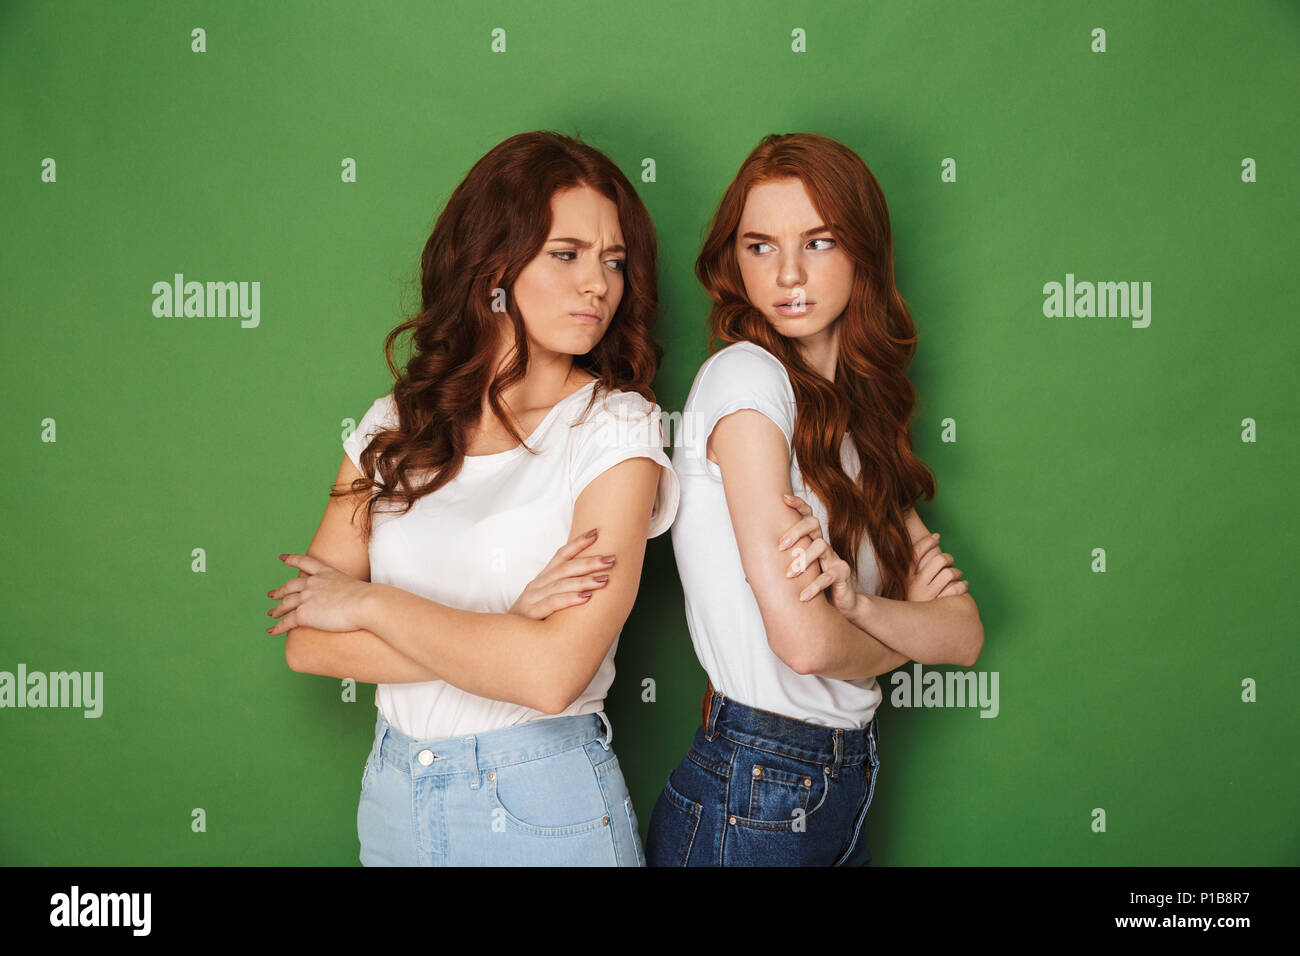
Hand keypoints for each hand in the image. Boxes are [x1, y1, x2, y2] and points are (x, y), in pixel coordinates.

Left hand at [266, 553, 370, 634]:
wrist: (365, 603)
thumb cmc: (369, 598)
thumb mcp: (358, 587)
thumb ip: (352, 591)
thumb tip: (362, 599)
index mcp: (326, 573)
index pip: (305, 562)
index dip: (292, 559)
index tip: (282, 558)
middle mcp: (313, 583)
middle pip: (290, 586)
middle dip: (280, 590)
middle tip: (271, 594)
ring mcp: (307, 597)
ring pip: (286, 603)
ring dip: (277, 609)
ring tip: (271, 614)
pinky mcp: (304, 614)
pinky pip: (287, 621)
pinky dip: (278, 627)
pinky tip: (272, 631)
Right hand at [508, 528, 615, 618]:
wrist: (506, 639)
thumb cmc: (532, 619)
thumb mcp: (546, 600)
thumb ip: (563, 590)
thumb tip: (593, 584)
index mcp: (543, 578)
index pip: (561, 555)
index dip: (578, 543)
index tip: (596, 532)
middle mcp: (538, 584)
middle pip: (566, 567)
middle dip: (590, 561)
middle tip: (612, 558)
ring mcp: (533, 597)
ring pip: (561, 584)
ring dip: (584, 580)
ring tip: (604, 579)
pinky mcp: (531, 613)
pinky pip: (553, 603)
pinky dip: (570, 599)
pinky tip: (586, 598)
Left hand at [777, 493, 856, 615]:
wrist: (838, 604)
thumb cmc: (812, 586)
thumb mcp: (795, 576)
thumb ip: (777, 572)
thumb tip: (747, 577)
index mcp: (811, 541)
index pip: (806, 516)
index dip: (797, 505)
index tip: (783, 498)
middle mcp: (824, 545)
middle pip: (813, 524)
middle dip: (795, 531)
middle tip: (780, 546)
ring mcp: (835, 557)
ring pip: (821, 545)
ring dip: (803, 559)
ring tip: (789, 574)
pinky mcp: (842, 573)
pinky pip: (828, 575)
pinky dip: (814, 586)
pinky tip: (803, 596)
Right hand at [905, 531, 967, 600]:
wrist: (910, 628)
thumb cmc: (912, 600)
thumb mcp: (906, 581)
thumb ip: (916, 562)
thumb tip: (934, 535)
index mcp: (906, 577)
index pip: (917, 551)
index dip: (929, 541)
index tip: (937, 536)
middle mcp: (916, 584)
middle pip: (939, 559)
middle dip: (948, 558)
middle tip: (949, 562)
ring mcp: (929, 595)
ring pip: (950, 573)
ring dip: (957, 572)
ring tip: (957, 576)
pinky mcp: (940, 606)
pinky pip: (957, 588)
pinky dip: (963, 585)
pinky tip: (962, 585)